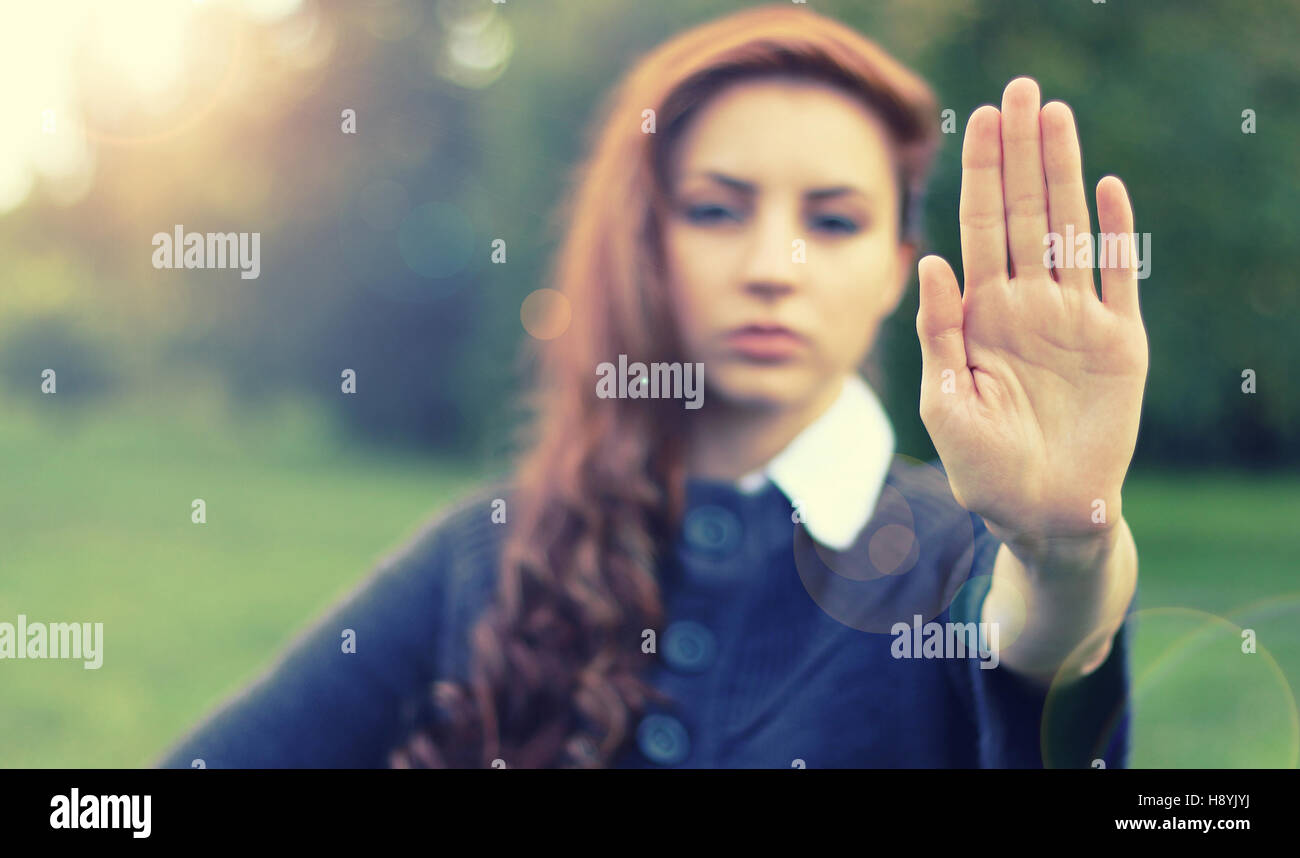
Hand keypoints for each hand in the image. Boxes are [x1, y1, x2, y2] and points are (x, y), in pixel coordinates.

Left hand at [915, 77, 1147, 546]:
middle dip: (1021, 153)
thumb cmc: (981, 466)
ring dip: (1065, 173)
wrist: (1040, 514)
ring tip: (1057, 116)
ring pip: (1070, 229)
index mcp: (981, 314)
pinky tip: (1108, 186)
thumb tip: (929, 259)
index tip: (978, 117)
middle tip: (1020, 90)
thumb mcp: (945, 399)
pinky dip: (1117, 233)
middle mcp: (1027, 305)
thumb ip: (938, 331)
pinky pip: (1119, 277)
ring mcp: (1074, 319)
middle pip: (1025, 212)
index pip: (980, 228)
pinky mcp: (1119, 343)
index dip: (981, 173)